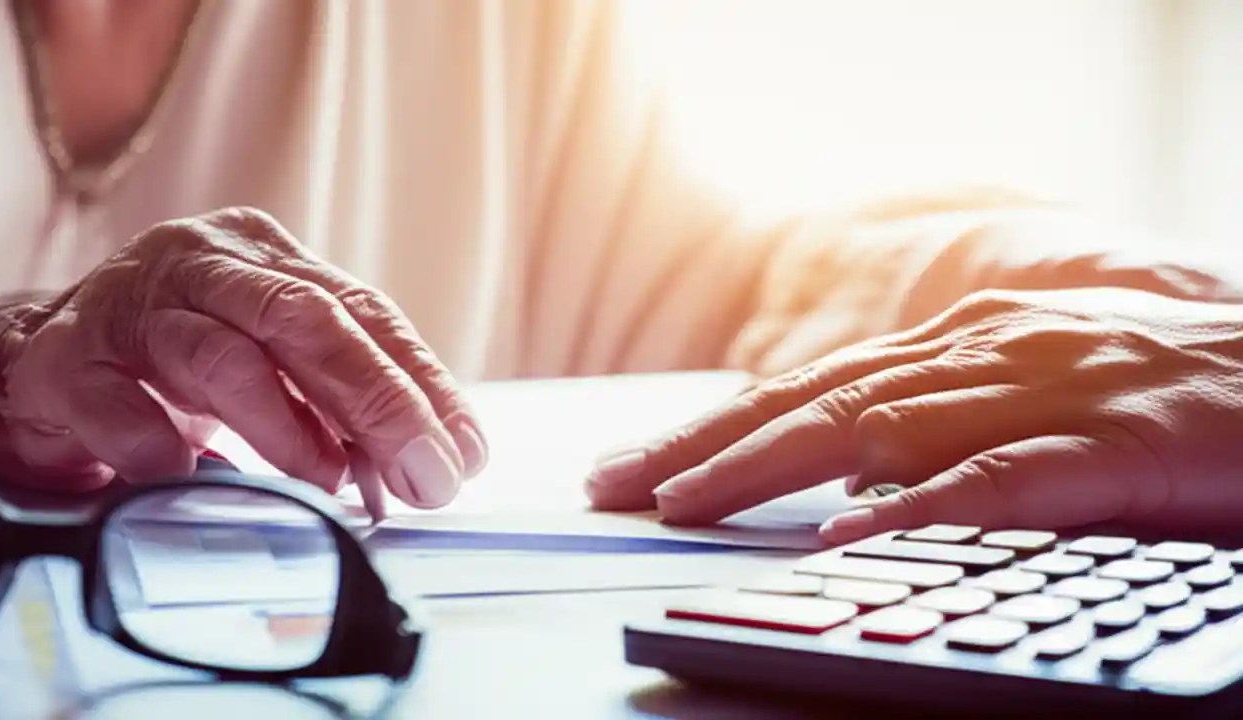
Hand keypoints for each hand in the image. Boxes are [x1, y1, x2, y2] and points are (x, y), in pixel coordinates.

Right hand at [0, 208, 485, 514]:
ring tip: (328, 480)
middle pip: (304, 318)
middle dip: (377, 400)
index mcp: (268, 257)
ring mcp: (132, 305)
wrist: (45, 353)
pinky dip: (161, 447)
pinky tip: (192, 477)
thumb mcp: (272, 360)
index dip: (422, 383)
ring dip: (284, 427)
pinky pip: (117, 404)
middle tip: (423, 472)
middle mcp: (204, 264)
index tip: (464, 450)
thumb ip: (343, 401)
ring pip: (218, 355)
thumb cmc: (180, 355)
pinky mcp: (67, 358)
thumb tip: (427, 465)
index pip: (365, 311)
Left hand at [586, 288, 1242, 541]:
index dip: (712, 428)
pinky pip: (999, 479)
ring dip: (773, 468)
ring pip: (879, 430)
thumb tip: (841, 478)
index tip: (633, 470)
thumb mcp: (1026, 393)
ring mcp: (1043, 390)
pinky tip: (848, 530)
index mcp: (957, 344)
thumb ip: (937, 425)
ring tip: (687, 504)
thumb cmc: (1155, 394)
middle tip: (616, 488)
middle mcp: (981, 353)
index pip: (806, 388)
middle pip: (814, 402)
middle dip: (706, 447)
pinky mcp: (1111, 442)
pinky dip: (919, 504)